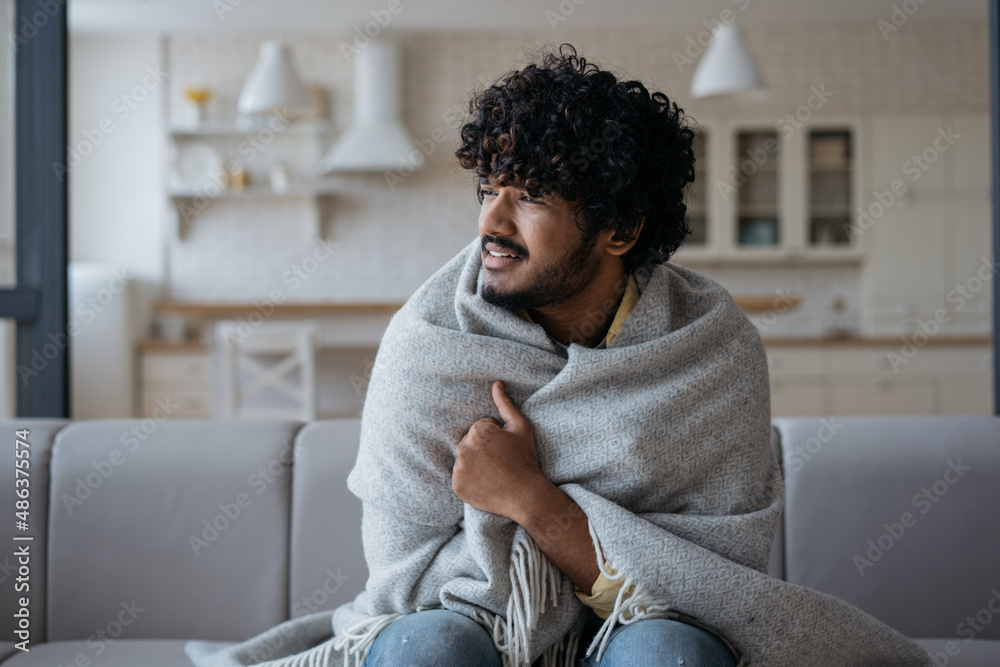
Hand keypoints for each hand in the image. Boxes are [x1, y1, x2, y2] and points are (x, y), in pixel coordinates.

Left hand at [452, 380, 546, 519]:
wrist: (525, 494)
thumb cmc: (525, 458)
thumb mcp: (520, 427)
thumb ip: (505, 403)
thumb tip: (496, 383)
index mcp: (478, 431)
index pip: (480, 429)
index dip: (495, 438)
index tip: (505, 450)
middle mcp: (464, 447)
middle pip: (469, 443)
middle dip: (482, 449)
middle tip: (500, 462)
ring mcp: (459, 468)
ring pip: (464, 460)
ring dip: (475, 464)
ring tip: (493, 473)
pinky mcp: (456, 485)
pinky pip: (460, 477)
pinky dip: (469, 480)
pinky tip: (485, 483)